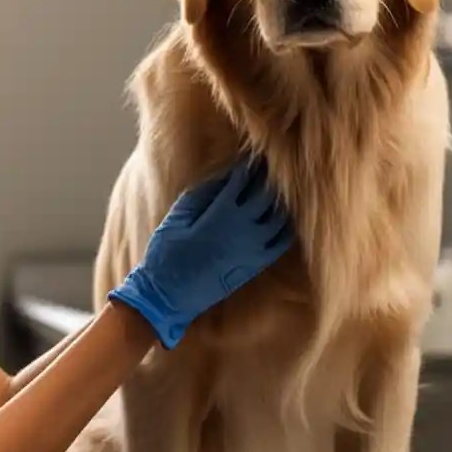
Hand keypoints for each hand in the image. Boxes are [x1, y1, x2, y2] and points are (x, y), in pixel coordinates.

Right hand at [107, 158, 293, 348]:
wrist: (168, 295)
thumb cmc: (166, 253)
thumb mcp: (178, 217)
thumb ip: (202, 195)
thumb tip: (223, 177)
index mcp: (222, 213)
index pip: (244, 180)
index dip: (249, 166)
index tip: (251, 156)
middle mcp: (244, 229)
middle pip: (267, 196)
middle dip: (267, 180)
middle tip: (267, 169)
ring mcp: (253, 249)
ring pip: (279, 218)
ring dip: (279, 202)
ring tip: (275, 191)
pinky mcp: (256, 265)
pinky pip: (281, 243)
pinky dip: (284, 227)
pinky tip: (280, 219)